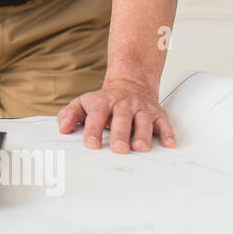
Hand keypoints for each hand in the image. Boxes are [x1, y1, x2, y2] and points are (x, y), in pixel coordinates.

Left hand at [56, 77, 176, 152]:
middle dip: (120, 134)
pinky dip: (168, 133)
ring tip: (140, 148)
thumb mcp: (83, 103)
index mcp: (103, 102)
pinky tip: (169, 144)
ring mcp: (141, 109)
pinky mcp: (157, 114)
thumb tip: (63, 128)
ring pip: (143, 121)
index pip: (96, 116)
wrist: (130, 84)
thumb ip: (70, 115)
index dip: (93, 130)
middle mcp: (123, 105)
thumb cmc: (104, 101)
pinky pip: (164, 123)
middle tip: (118, 149)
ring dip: (143, 135)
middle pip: (122, 119)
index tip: (91, 144)